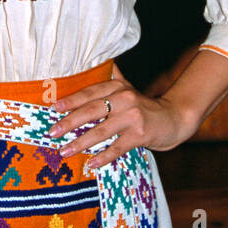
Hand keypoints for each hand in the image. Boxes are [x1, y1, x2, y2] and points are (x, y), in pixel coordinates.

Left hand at [47, 62, 194, 169]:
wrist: (176, 118)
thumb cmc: (145, 107)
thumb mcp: (128, 89)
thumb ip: (112, 78)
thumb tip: (96, 63)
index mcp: (117, 87)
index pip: (89, 93)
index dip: (70, 100)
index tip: (52, 109)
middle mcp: (124, 98)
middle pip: (91, 110)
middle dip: (69, 122)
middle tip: (52, 132)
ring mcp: (133, 116)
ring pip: (101, 131)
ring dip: (80, 143)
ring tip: (64, 151)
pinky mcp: (141, 134)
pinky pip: (117, 147)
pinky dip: (103, 156)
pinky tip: (90, 163)